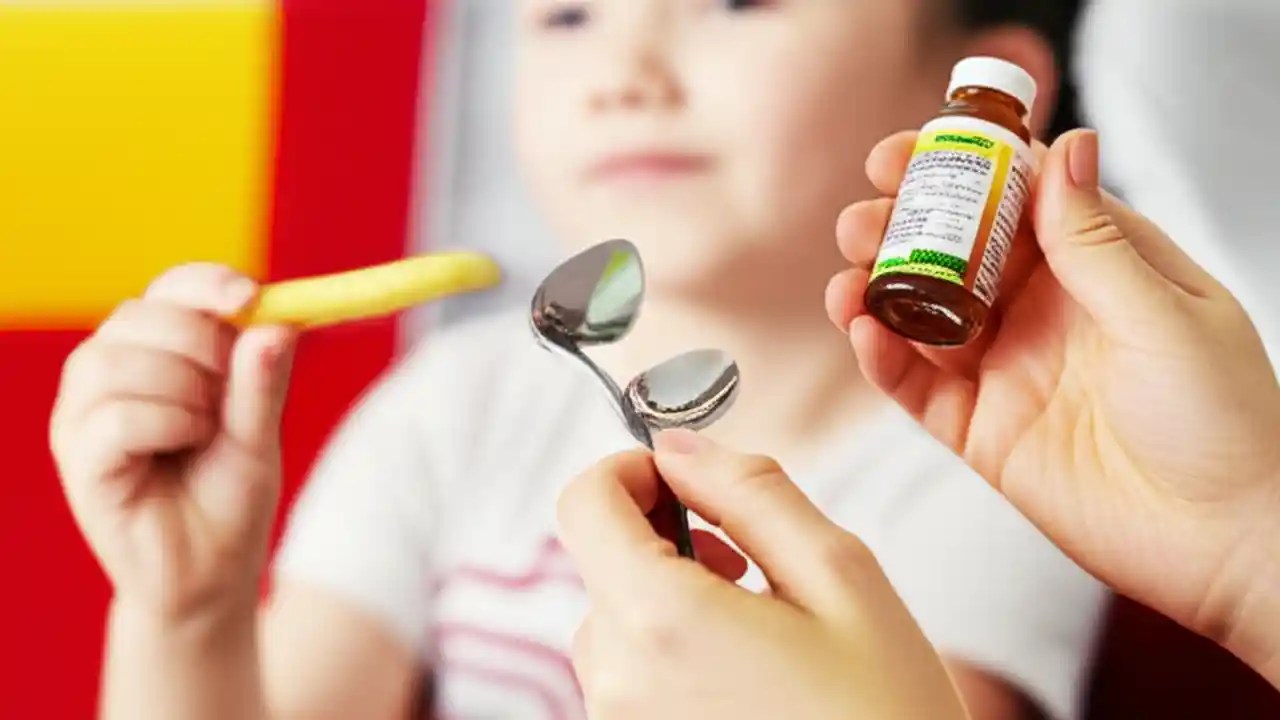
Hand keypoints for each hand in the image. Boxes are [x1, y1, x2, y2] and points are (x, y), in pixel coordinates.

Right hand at [51, 264, 295, 623]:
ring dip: (183, 387)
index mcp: (152, 351)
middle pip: (138, 315)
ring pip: (117, 360)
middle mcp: (106, 373)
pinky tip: (188, 444)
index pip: (168, 289)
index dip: (206, 284)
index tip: (252, 295)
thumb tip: (277, 323)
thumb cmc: (229, 496)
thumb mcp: (259, 432)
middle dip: (201, 342)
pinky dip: (165, 422)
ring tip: (209, 428)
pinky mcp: (77, 460)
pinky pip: (114, 416)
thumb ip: (263, 380)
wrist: (212, 575)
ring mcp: (82, 417)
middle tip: (230, 390)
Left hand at [557, 430, 967, 719]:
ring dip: (670, 594)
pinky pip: (629, 673)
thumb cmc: (886, 712)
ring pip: (614, 617)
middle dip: (665, 535)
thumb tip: (680, 449)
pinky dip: (670, 648)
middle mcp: (617, 680)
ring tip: (756, 621)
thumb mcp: (840, 574)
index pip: (582, 504)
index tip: (684, 478)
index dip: (629, 469)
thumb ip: (750, 491)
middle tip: (746, 556)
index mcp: (659, 621)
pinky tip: (742, 668)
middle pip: (600, 560)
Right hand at [826, 129, 1279, 679]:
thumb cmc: (1225, 423)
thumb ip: (1098, 241)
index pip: (1015, 199)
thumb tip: (1068, 144)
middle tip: (864, 215)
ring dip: (878, 287)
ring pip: (923, 314)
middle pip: (954, 250)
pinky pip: (918, 387)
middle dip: (901, 225)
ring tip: (849, 277)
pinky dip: (883, 359)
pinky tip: (866, 334)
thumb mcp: (1165, 316)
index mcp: (1097, 268)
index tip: (910, 150)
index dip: (961, 169)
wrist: (1223, 542)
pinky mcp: (981, 429)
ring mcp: (1008, 369)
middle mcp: (1044, 312)